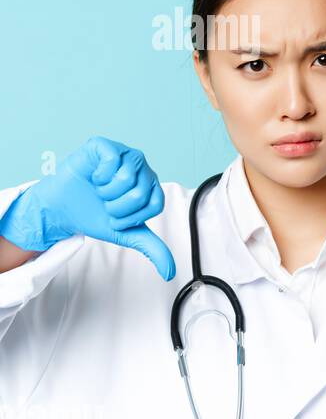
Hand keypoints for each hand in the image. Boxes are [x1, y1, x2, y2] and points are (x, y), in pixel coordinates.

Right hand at [0, 136, 175, 280]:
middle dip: (116, 208)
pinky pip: (112, 160)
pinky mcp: (104, 146)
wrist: (62, 208)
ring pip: (127, 178)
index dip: (131, 217)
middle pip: (140, 193)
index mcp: (151, 186)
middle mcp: (142, 168)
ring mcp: (124, 154)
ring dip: (106, 193)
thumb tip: (169, 272)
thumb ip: (152, 248)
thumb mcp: (126, 234)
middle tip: (105, 204)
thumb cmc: (96, 215)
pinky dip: (99, 176)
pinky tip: (93, 177)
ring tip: (99, 192)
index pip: (153, 205)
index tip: (117, 218)